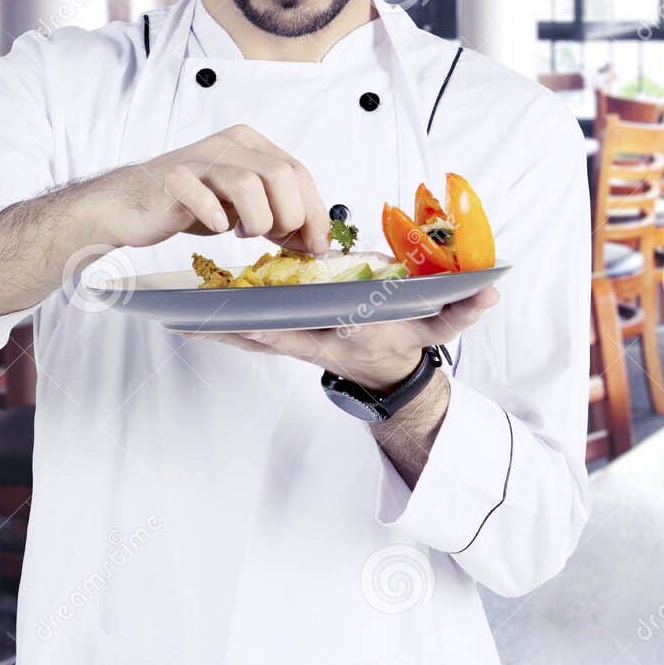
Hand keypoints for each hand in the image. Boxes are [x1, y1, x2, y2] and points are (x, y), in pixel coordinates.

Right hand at [87, 124, 331, 255]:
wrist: (131, 205)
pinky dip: (216, 218)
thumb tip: (316, 240)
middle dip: (290, 217)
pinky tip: (217, 227)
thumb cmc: (189, 204)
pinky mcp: (173, 179)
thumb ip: (277, 212)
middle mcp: (229, 144)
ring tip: (242, 233)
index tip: (317, 245)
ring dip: (257, 220)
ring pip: (250, 184)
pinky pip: (204, 197)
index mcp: (250, 144)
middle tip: (275, 238)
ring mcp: (200, 159)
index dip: (315, 212)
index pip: (299, 172)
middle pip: (282, 175)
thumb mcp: (242, 205)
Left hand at [182, 285, 499, 389]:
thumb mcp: (436, 329)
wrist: (389, 372)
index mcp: (341, 334)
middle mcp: (310, 339)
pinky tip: (185, 320)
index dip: (276, 327)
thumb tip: (491, 291)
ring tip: (172, 317)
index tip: (246, 320)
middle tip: (184, 318)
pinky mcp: (282, 336)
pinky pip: (244, 331)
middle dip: (225, 327)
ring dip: (212, 326)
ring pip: (245, 333)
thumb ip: (463, 309)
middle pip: (261, 334)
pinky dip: (218, 326)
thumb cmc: (404, 343)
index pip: (306, 331)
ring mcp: (293, 340)